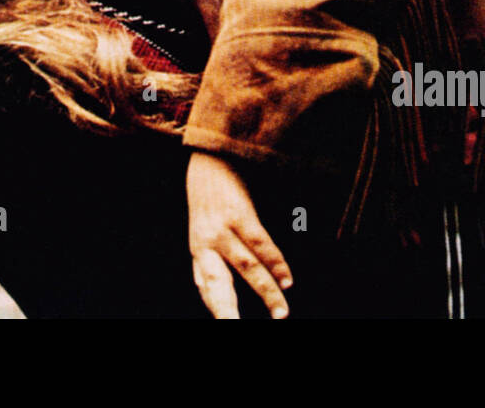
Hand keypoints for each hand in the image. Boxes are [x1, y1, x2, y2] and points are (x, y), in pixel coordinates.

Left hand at [186, 151, 292, 318]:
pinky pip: (260, 244)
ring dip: (266, 292)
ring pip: (247, 268)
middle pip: (218, 285)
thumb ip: (201, 260)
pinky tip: (287, 279)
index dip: (216, 308)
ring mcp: (222, 228)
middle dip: (228, 311)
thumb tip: (202, 288)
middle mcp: (205, 242)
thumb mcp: (198, 230)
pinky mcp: (239, 213)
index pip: (206, 288)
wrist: (209, 156)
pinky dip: (276, 263)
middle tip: (235, 328)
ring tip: (281, 313)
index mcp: (197, 249)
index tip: (227, 325)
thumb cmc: (206, 197)